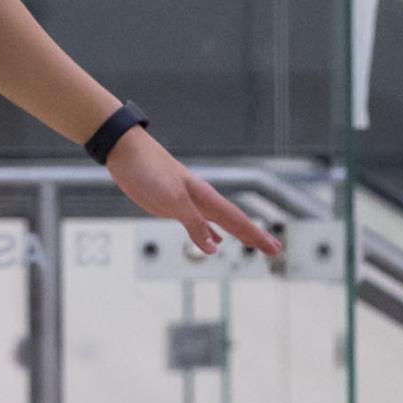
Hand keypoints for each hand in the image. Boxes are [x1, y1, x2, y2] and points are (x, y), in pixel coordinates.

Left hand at [105, 128, 284, 257]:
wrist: (126, 151)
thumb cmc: (149, 170)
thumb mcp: (172, 199)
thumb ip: (193, 223)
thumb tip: (214, 248)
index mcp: (205, 197)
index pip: (238, 221)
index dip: (257, 235)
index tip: (276, 250)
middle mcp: (201, 201)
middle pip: (234, 222)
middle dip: (254, 236)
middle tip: (276, 250)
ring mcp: (187, 203)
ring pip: (219, 223)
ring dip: (237, 234)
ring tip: (253, 244)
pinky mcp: (172, 206)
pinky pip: (198, 224)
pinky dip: (210, 234)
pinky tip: (214, 241)